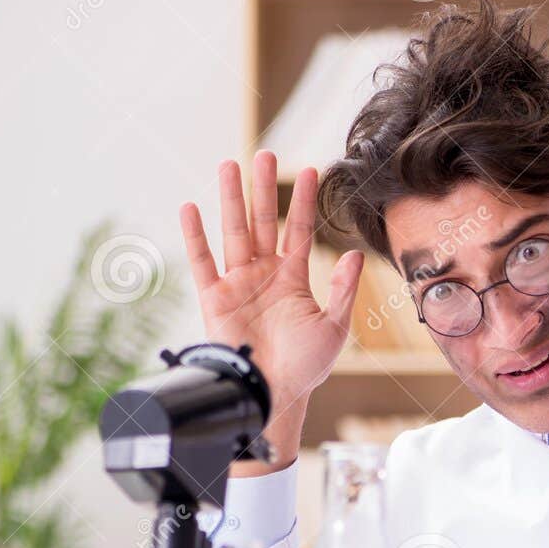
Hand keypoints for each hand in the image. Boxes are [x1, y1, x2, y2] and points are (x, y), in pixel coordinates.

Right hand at [180, 151, 363, 474]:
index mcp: (292, 279)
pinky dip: (195, 236)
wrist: (275, 393)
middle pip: (263, 222)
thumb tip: (357, 255)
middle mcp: (263, 274)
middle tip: (266, 154)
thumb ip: (344, 289)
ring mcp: (237, 283)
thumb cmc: (306, 366)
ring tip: (230, 165)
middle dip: (264, 189)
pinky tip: (191, 208)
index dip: (304, 201)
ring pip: (234, 232)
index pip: (299, 230)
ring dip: (232, 199)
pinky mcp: (214, 297)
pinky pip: (203, 262)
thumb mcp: (335, 326)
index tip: (310, 169)